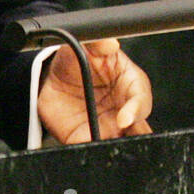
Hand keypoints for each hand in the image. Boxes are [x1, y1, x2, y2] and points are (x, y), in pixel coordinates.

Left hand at [37, 38, 152, 144]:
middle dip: (134, 137)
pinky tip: (84, 146)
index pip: (141, 100)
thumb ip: (97, 42)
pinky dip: (89, 150)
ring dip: (114, 147)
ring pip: (120, 144)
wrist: (52, 76)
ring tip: (101, 141)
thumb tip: (109, 43)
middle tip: (119, 136)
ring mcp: (107, 127)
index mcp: (129, 85)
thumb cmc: (78, 60)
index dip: (135, 111)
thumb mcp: (85, 45)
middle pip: (139, 130)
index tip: (124, 119)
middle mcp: (122, 110)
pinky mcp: (86, 137)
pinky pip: (90, 149)